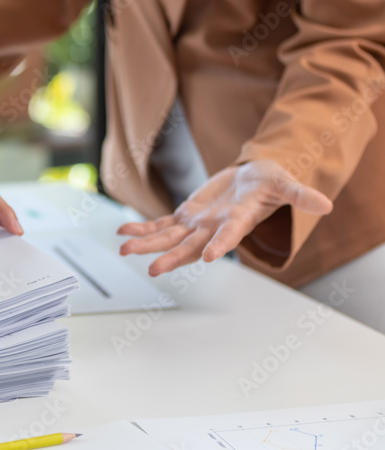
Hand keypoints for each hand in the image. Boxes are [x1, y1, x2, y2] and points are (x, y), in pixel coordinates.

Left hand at [117, 159, 332, 275]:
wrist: (252, 179)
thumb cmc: (269, 182)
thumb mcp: (285, 184)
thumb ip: (300, 195)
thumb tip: (326, 204)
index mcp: (238, 222)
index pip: (229, 236)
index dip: (221, 245)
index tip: (211, 257)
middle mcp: (213, 228)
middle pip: (191, 246)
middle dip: (171, 257)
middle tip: (152, 270)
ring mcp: (197, 224)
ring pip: (169, 238)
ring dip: (147, 244)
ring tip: (124, 249)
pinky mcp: (185, 215)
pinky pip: (160, 224)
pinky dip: (143, 228)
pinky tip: (123, 232)